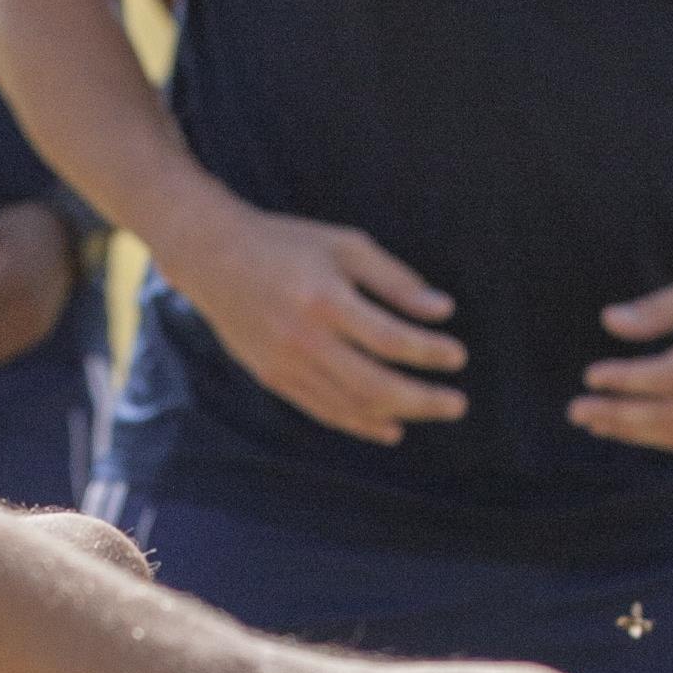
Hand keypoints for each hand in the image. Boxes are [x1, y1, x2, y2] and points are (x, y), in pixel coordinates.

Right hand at [181, 206, 465, 442]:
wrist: (213, 258)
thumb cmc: (288, 245)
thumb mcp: (345, 246)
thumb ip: (395, 280)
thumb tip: (442, 311)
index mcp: (324, 299)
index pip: (389, 339)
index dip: (429, 352)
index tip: (458, 356)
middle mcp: (303, 338)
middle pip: (374, 384)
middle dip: (423, 399)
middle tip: (458, 403)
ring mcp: (285, 364)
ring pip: (351, 405)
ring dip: (398, 414)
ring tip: (433, 411)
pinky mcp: (274, 378)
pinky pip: (324, 411)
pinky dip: (361, 424)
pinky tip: (391, 428)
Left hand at [572, 243, 672, 455]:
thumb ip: (659, 309)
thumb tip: (609, 323)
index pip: (668, 377)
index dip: (625, 381)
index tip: (591, 375)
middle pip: (672, 415)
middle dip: (620, 416)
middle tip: (578, 411)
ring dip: (639, 434)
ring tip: (599, 423)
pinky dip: (670, 438)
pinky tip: (638, 429)